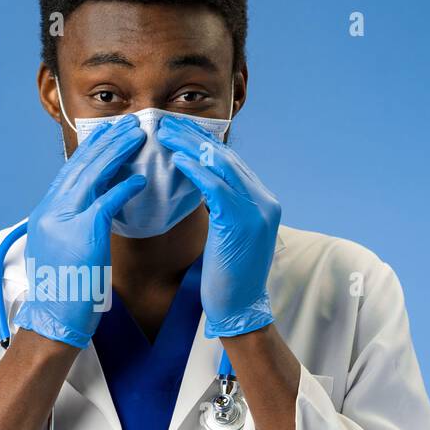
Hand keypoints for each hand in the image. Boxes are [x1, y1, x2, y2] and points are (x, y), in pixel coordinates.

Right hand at [13, 114, 147, 347]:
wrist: (52, 321)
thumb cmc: (62, 292)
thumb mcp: (60, 249)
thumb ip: (70, 224)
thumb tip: (90, 207)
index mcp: (45, 213)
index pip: (70, 172)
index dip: (91, 150)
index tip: (109, 134)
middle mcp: (51, 211)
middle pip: (81, 166)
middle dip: (107, 143)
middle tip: (128, 125)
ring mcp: (64, 222)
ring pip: (92, 176)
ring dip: (117, 154)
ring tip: (137, 138)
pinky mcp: (82, 235)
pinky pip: (106, 202)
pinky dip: (124, 188)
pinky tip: (140, 179)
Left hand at [158, 114, 280, 337]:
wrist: (240, 308)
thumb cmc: (228, 275)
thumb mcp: (230, 233)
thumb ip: (224, 206)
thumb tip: (201, 184)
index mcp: (263, 200)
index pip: (231, 161)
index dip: (202, 143)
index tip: (177, 130)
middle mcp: (264, 200)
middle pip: (226, 156)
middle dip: (194, 137)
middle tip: (166, 122)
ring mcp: (256, 210)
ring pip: (221, 166)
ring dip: (190, 147)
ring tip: (165, 133)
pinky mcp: (241, 222)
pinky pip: (216, 187)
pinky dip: (196, 171)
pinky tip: (177, 160)